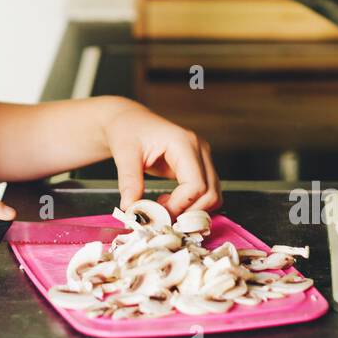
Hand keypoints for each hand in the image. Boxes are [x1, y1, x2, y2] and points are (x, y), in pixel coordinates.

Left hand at [99, 100, 221, 217]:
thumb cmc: (128, 130)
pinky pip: (205, 192)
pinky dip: (191, 204)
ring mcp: (202, 157)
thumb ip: (129, 181)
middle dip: (188, 211)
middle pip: (210, 193)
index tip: (159, 213)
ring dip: (191, 210)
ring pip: (213, 195)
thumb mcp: (124, 154)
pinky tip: (169, 201)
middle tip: (162, 216)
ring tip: (164, 207)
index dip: (179, 205)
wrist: (129, 121)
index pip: (196, 184)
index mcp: (183, 142)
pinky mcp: (198, 166)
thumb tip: (131, 207)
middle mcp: (199, 149)